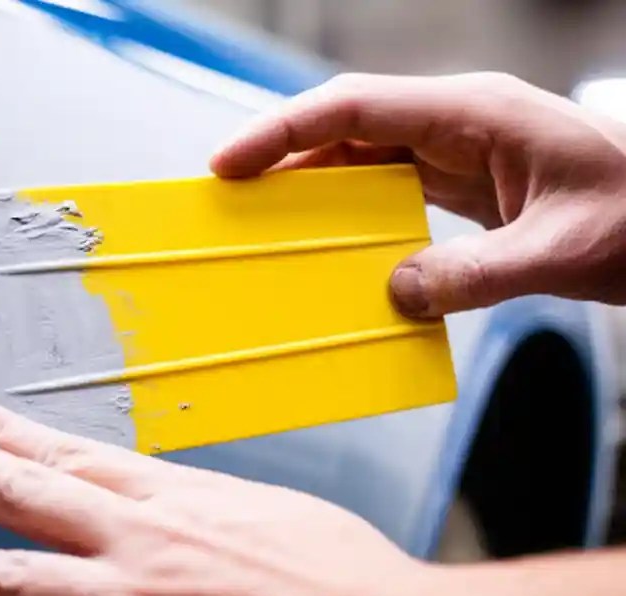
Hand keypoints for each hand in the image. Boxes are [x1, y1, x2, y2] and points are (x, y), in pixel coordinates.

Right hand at [210, 72, 625, 317]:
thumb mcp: (562, 253)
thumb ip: (477, 274)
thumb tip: (398, 292)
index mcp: (477, 113)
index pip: (357, 107)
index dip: (283, 132)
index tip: (230, 162)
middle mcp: (461, 120)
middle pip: (349, 125)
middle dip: (284, 155)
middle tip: (230, 194)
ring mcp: (464, 148)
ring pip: (366, 153)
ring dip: (315, 183)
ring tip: (267, 218)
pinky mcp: (469, 180)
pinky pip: (393, 184)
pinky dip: (353, 208)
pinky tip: (331, 240)